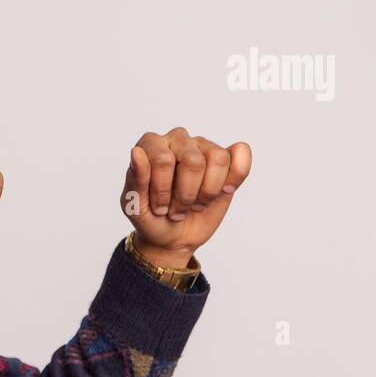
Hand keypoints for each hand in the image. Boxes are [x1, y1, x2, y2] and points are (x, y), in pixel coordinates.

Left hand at [120, 127, 250, 266]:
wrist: (173, 236)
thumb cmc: (151, 219)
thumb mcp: (135, 207)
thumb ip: (136, 179)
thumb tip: (136, 152)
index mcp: (150, 145)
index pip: (163, 160)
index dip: (163, 190)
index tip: (158, 207)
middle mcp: (177, 139)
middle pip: (194, 162)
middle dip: (186, 195)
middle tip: (176, 209)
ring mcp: (202, 146)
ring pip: (218, 159)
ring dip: (208, 192)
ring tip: (195, 203)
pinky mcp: (225, 159)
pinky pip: (240, 154)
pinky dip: (235, 176)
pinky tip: (224, 191)